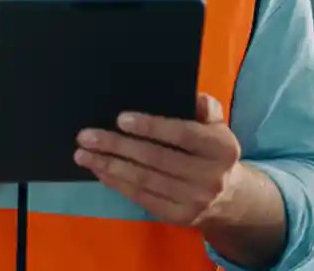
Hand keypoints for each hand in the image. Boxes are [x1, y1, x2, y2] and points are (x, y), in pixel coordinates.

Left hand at [73, 93, 241, 226]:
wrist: (230, 200)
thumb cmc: (213, 153)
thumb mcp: (218, 127)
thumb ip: (205, 109)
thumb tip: (191, 96)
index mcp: (221, 148)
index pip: (182, 134)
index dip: (151, 126)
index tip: (120, 119)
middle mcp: (210, 176)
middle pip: (156, 158)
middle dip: (117, 146)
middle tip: (86, 136)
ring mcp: (194, 200)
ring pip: (144, 180)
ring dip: (109, 166)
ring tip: (83, 154)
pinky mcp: (178, 217)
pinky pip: (142, 198)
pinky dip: (117, 183)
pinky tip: (99, 170)